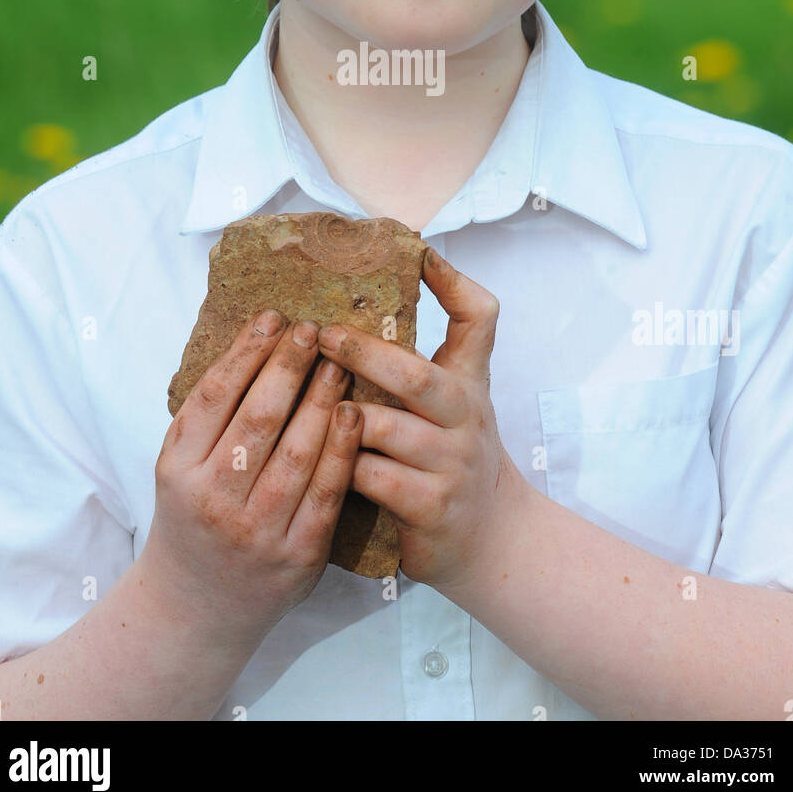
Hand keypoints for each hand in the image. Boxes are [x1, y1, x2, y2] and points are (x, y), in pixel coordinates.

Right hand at [141, 311, 362, 651]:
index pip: (214, 396)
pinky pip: (326, 492)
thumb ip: (209, 417)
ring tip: (338, 363)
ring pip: (297, 451)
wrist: (196, 608)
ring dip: (321, 399)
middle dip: (288, 366)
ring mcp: (255, 531)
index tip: (273, 317)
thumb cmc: (193, 518)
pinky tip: (353, 415)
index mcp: (177, 469)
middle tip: (312, 328)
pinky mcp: (296, 556)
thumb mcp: (179, 468)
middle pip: (258, 417)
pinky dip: (342, 449)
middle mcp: (212, 499)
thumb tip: (256, 342)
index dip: (246, 352)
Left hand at [315, 248, 527, 595]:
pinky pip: (372, 478)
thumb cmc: (454, 453)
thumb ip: (436, 351)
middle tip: (320, 335)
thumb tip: (408, 277)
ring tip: (300, 402)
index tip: (419, 254)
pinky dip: (341, 466)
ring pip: (381, 429)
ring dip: (338, 416)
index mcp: (466, 382)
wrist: (492, 537)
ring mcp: (450, 464)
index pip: (479, 318)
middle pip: (415, 373)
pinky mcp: (431, 508)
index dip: (453, 282)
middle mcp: (465, 417)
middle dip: (362, 352)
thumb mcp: (459, 398)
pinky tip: (315, 460)